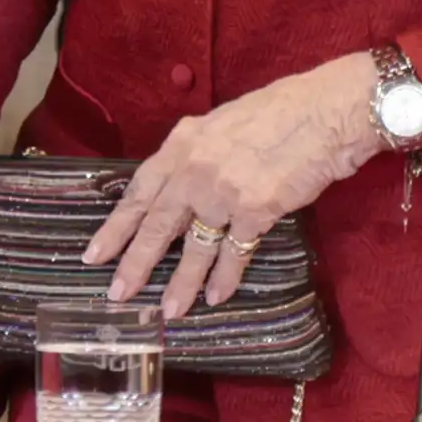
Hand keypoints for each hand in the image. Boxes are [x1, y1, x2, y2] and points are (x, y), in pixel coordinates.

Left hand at [84, 51, 380, 317]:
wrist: (326, 111)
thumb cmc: (280, 111)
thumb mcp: (222, 123)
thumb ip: (197, 153)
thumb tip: (182, 186)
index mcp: (184, 142)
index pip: (140, 190)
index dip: (117, 225)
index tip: (95, 254)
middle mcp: (196, 167)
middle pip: (158, 224)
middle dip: (136, 263)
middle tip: (117, 294)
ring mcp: (224, 190)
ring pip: (194, 247)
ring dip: (181, 283)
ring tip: (168, 310)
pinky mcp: (256, 209)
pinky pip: (234, 252)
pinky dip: (225, 277)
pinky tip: (217, 296)